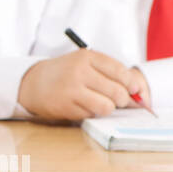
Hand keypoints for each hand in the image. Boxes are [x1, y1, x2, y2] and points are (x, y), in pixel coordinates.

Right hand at [17, 49, 147, 122]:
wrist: (33, 83)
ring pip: (107, 106)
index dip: (131, 84)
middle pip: (117, 91)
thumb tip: (139, 95)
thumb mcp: (85, 64)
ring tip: (99, 103)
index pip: (120, 71)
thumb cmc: (66, 73)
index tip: (134, 90)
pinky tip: (82, 105)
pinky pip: (92, 114)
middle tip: (117, 100)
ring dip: (107, 108)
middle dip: (122, 100)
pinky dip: (92, 113)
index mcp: (87, 57)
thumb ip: (110, 74)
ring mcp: (72, 89)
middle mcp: (79, 71)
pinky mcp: (66, 106)